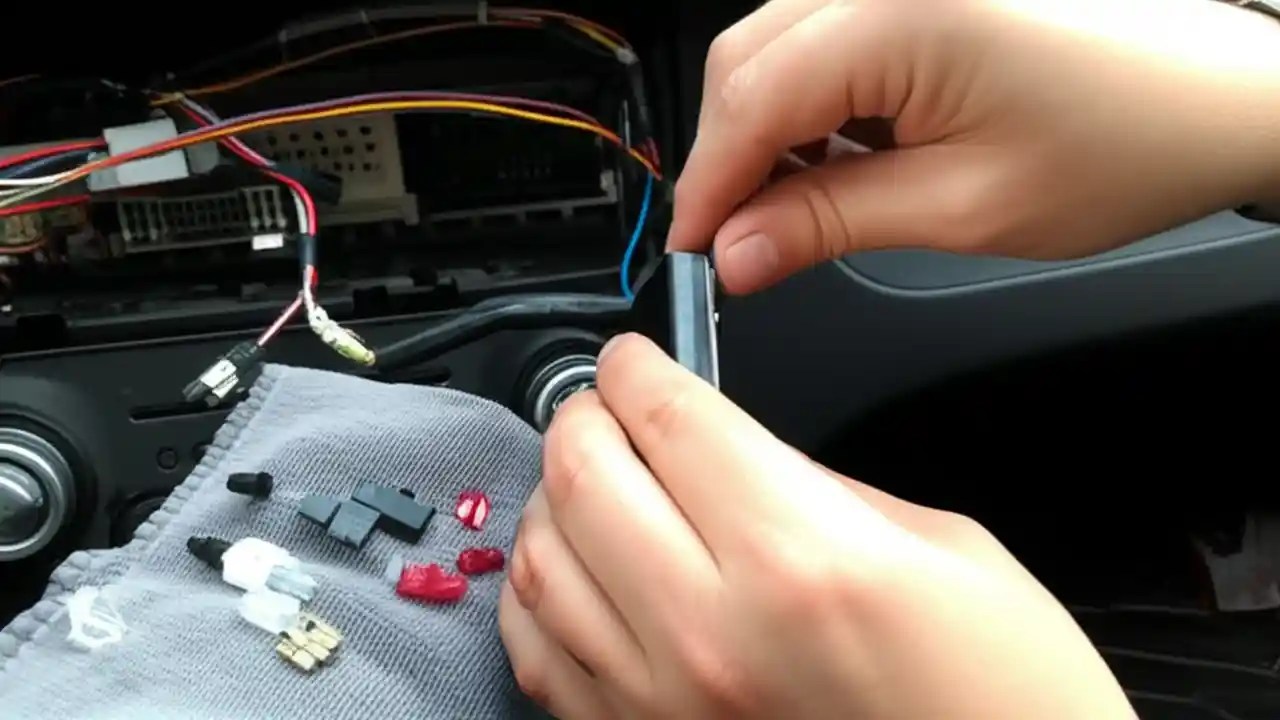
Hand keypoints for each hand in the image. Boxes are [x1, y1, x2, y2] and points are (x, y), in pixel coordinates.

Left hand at [499, 333, 1135, 719]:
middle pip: (586, 477)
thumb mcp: (947, 550)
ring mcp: (664, 701)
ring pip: (543, 561)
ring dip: (549, 495)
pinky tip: (567, 565)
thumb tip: (734, 450)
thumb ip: (821, 486)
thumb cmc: (1006, 696)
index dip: (637, 368)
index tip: (633, 357)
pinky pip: (539, 654)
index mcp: (802, 559)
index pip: (672, 422)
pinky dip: (534, 592)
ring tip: (584, 474)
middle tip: (604, 401)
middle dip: (583, 414)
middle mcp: (714, 632)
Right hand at [669, 0, 1279, 293]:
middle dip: (731, 155)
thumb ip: (829, 222)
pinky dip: (812, 104)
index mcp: (905, 11)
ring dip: (769, 129)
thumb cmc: (1130, 142)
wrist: (1218, 100)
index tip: (696, 245)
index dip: (710, 183)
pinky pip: (825, 39)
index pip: (753, 98)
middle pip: (750, 61)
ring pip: (779, 48)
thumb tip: (738, 251)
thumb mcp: (962, 206)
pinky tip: (835, 157)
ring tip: (794, 206)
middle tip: (738, 239)